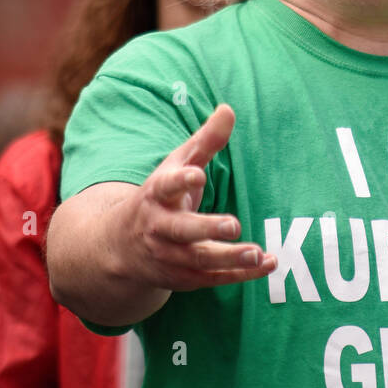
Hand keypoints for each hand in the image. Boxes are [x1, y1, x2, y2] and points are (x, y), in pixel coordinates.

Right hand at [117, 103, 275, 292]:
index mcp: (156, 196)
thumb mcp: (176, 166)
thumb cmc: (159, 198)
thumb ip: (205, 142)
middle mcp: (160, 228)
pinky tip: (267, 265)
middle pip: (183, 230)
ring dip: (229, 258)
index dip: (181, 180)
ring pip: (200, 260)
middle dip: (206, 229)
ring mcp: (171, 256)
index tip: (197, 174)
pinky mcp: (185, 278)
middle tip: (233, 225)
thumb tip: (228, 109)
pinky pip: (214, 278)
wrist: (119, 247)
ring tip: (257, 253)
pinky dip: (240, 275)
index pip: (166, 186)